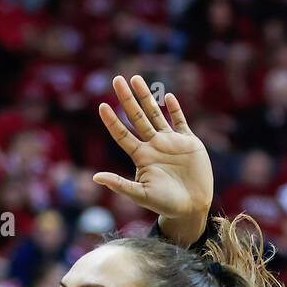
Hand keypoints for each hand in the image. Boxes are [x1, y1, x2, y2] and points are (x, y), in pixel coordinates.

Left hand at [93, 77, 212, 245]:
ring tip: (136, 79)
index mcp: (141, 157)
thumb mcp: (140, 194)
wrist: (191, 207)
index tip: (102, 106)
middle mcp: (153, 146)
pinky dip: (174, 109)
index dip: (112, 121)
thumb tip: (95, 177)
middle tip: (117, 79)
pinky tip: (167, 97)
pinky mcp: (188, 142)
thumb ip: (119, 184)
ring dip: (146, 97)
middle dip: (127, 99)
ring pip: (155, 114)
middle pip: (137, 117)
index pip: (122, 135)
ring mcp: (171, 142)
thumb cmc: (165, 204)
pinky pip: (180, 121)